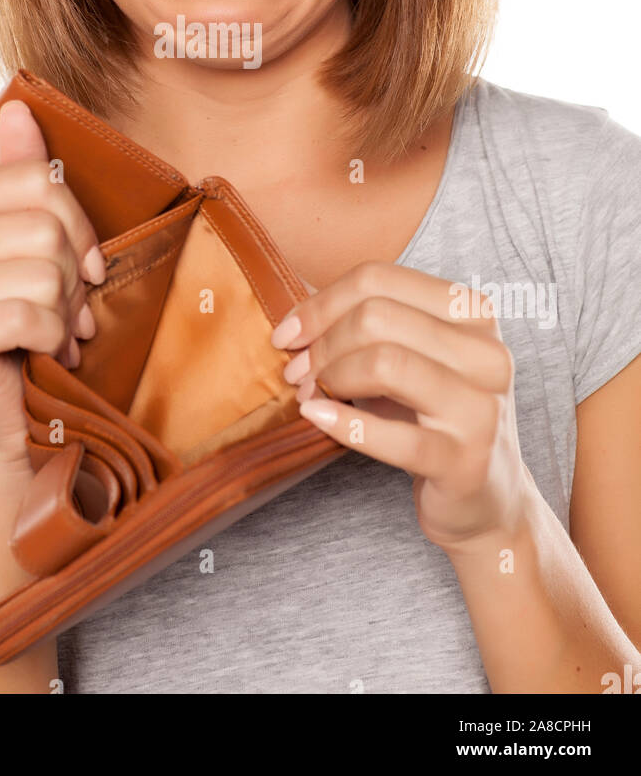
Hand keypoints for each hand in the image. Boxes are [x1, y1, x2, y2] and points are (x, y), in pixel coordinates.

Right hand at [0, 99, 105, 467]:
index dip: (77, 223)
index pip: (37, 179)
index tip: (80, 262)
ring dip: (66, 312)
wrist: (15, 410)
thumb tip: (18, 107)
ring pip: (42, 272)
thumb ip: (23, 174)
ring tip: (54, 332)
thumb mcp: (39, 240)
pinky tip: (42, 354)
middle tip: (64, 307)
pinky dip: (54, 340)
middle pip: (44, 226)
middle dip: (74, 275)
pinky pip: (30, 316)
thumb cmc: (31, 318)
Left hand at [271, 261, 530, 552]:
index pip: (380, 279)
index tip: (289, 333)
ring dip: (332, 378)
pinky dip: (343, 423)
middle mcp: (487, 352)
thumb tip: (292, 319)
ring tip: (311, 395)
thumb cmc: (433, 417)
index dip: (322, 304)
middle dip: (323, 343)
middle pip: (377, 316)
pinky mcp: (465, 461)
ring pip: (385, 363)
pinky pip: (391, 435)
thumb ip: (364, 327)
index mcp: (472, 312)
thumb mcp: (411, 357)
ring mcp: (481, 407)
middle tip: (299, 372)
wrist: (487, 497)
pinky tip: (315, 417)